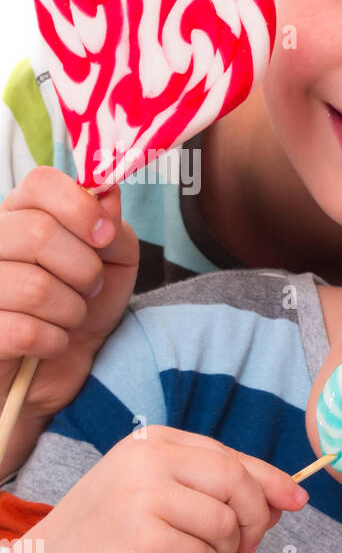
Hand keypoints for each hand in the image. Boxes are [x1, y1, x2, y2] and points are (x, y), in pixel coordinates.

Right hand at [0, 168, 138, 415]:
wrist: (59, 369)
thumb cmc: (82, 307)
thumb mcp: (113, 265)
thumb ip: (113, 228)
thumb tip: (107, 191)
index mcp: (18, 216)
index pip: (40, 183)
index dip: (80, 206)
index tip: (104, 236)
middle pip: (38, 233)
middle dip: (84, 270)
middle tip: (88, 288)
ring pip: (34, 286)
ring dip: (71, 311)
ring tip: (68, 317)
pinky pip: (25, 331)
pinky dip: (54, 342)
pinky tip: (50, 343)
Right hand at [31, 426, 308, 552]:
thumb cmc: (117, 528)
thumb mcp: (161, 488)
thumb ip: (219, 486)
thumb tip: (291, 498)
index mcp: (156, 441)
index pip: (232, 457)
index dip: (272, 481)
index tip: (296, 501)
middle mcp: (149, 461)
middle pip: (238, 485)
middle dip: (255, 519)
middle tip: (247, 544)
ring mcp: (144, 500)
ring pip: (224, 526)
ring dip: (220, 551)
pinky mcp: (143, 544)